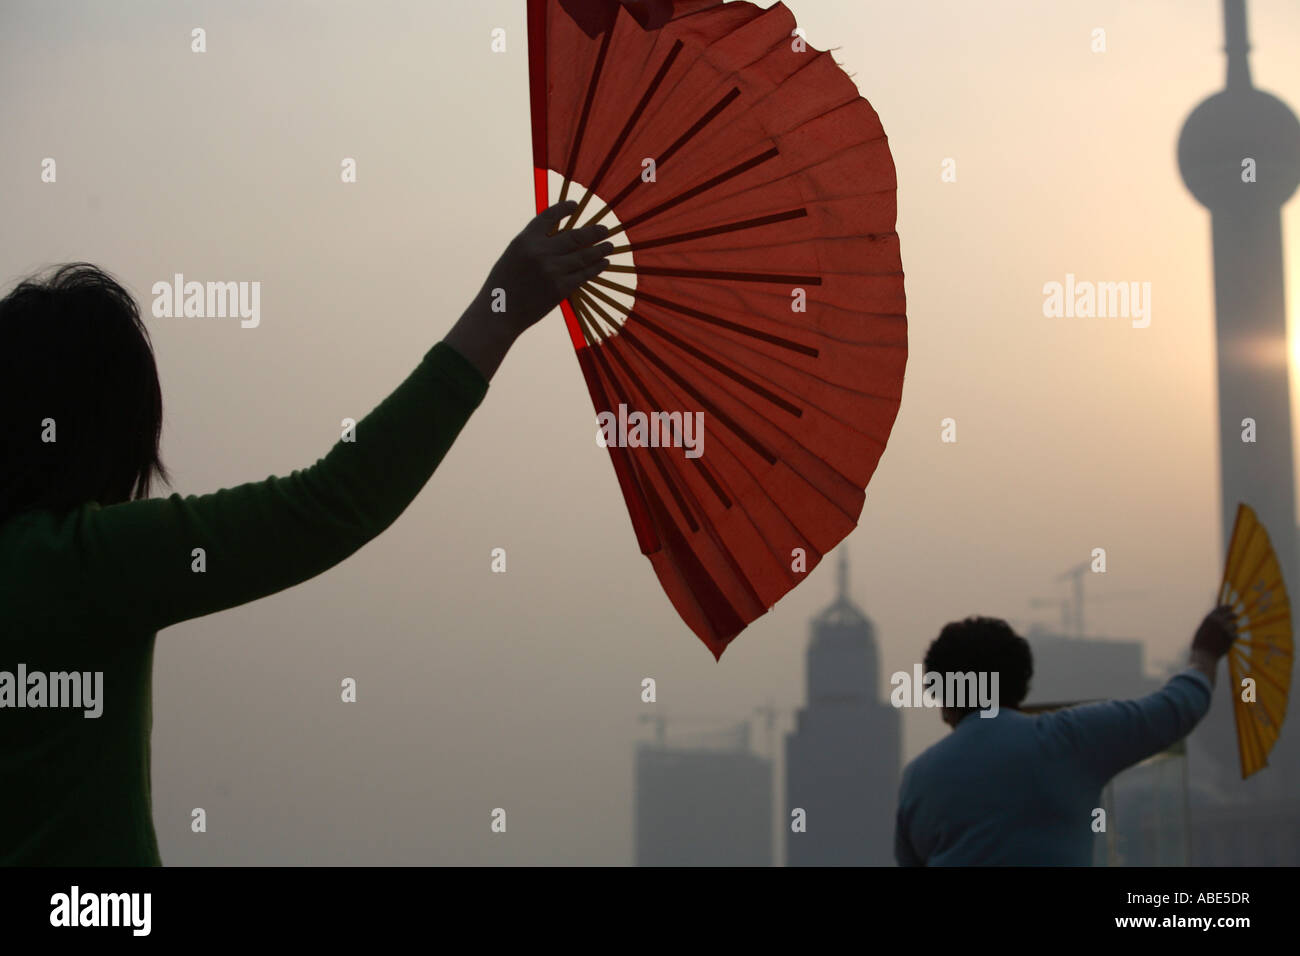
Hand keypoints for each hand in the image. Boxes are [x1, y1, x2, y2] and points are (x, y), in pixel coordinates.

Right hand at [443, 201, 611, 380]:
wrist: (500, 312)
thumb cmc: (503, 285)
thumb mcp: (513, 256)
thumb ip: (533, 244)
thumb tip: (559, 237)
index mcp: (525, 240)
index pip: (549, 216)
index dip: (564, 208)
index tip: (575, 204)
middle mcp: (540, 251)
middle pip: (575, 235)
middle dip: (593, 232)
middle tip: (605, 229)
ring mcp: (552, 270)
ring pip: (583, 255)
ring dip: (599, 250)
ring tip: (610, 246)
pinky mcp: (560, 288)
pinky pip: (584, 275)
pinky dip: (596, 268)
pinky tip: (604, 263)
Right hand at [1187, 604, 1237, 685]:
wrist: (1204, 655)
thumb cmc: (1200, 643)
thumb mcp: (1202, 629)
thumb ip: (1210, 623)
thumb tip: (1217, 618)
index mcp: (1209, 618)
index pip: (1221, 609)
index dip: (1227, 607)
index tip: (1231, 607)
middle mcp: (1218, 621)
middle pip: (1231, 615)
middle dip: (1234, 616)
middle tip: (1235, 617)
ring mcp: (1226, 629)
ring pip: (1234, 626)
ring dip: (1232, 629)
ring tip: (1225, 636)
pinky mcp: (1231, 637)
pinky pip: (1236, 635)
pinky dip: (1232, 638)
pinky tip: (1226, 643)